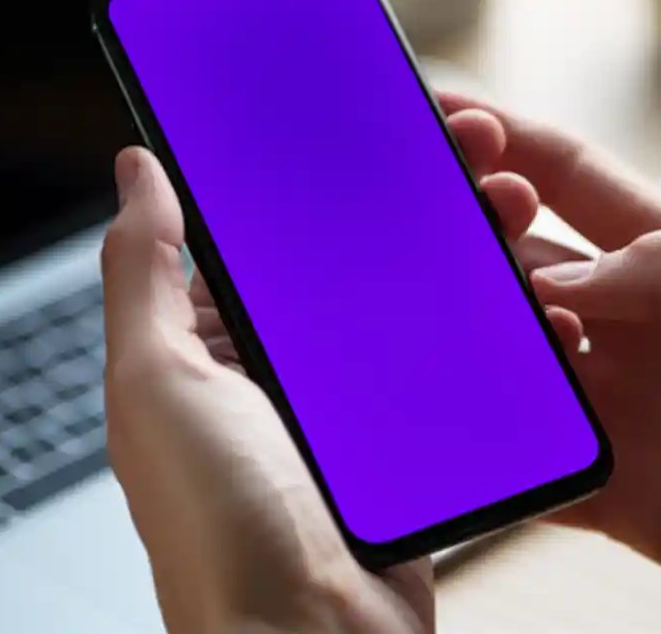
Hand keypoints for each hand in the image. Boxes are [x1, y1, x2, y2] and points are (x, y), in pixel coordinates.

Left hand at [98, 105, 558, 633]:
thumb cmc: (218, 532)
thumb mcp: (156, 384)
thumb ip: (142, 273)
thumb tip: (136, 171)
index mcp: (207, 358)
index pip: (260, 248)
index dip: (309, 184)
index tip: (368, 128)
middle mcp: (276, 385)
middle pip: (345, 274)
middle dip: (405, 210)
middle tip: (468, 155)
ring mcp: (347, 423)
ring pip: (407, 318)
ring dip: (459, 263)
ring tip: (510, 209)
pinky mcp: (408, 457)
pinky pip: (448, 381)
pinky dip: (486, 341)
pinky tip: (523, 299)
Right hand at [440, 93, 660, 632]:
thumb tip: (558, 282)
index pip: (576, 182)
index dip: (509, 142)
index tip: (444, 116)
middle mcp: (640, 325)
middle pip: (528, 266)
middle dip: (474, 239)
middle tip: (435, 237)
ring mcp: (624, 403)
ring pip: (517, 359)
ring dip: (475, 344)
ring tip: (441, 337)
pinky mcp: (615, 482)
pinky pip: (535, 460)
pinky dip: (495, 451)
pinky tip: (462, 438)